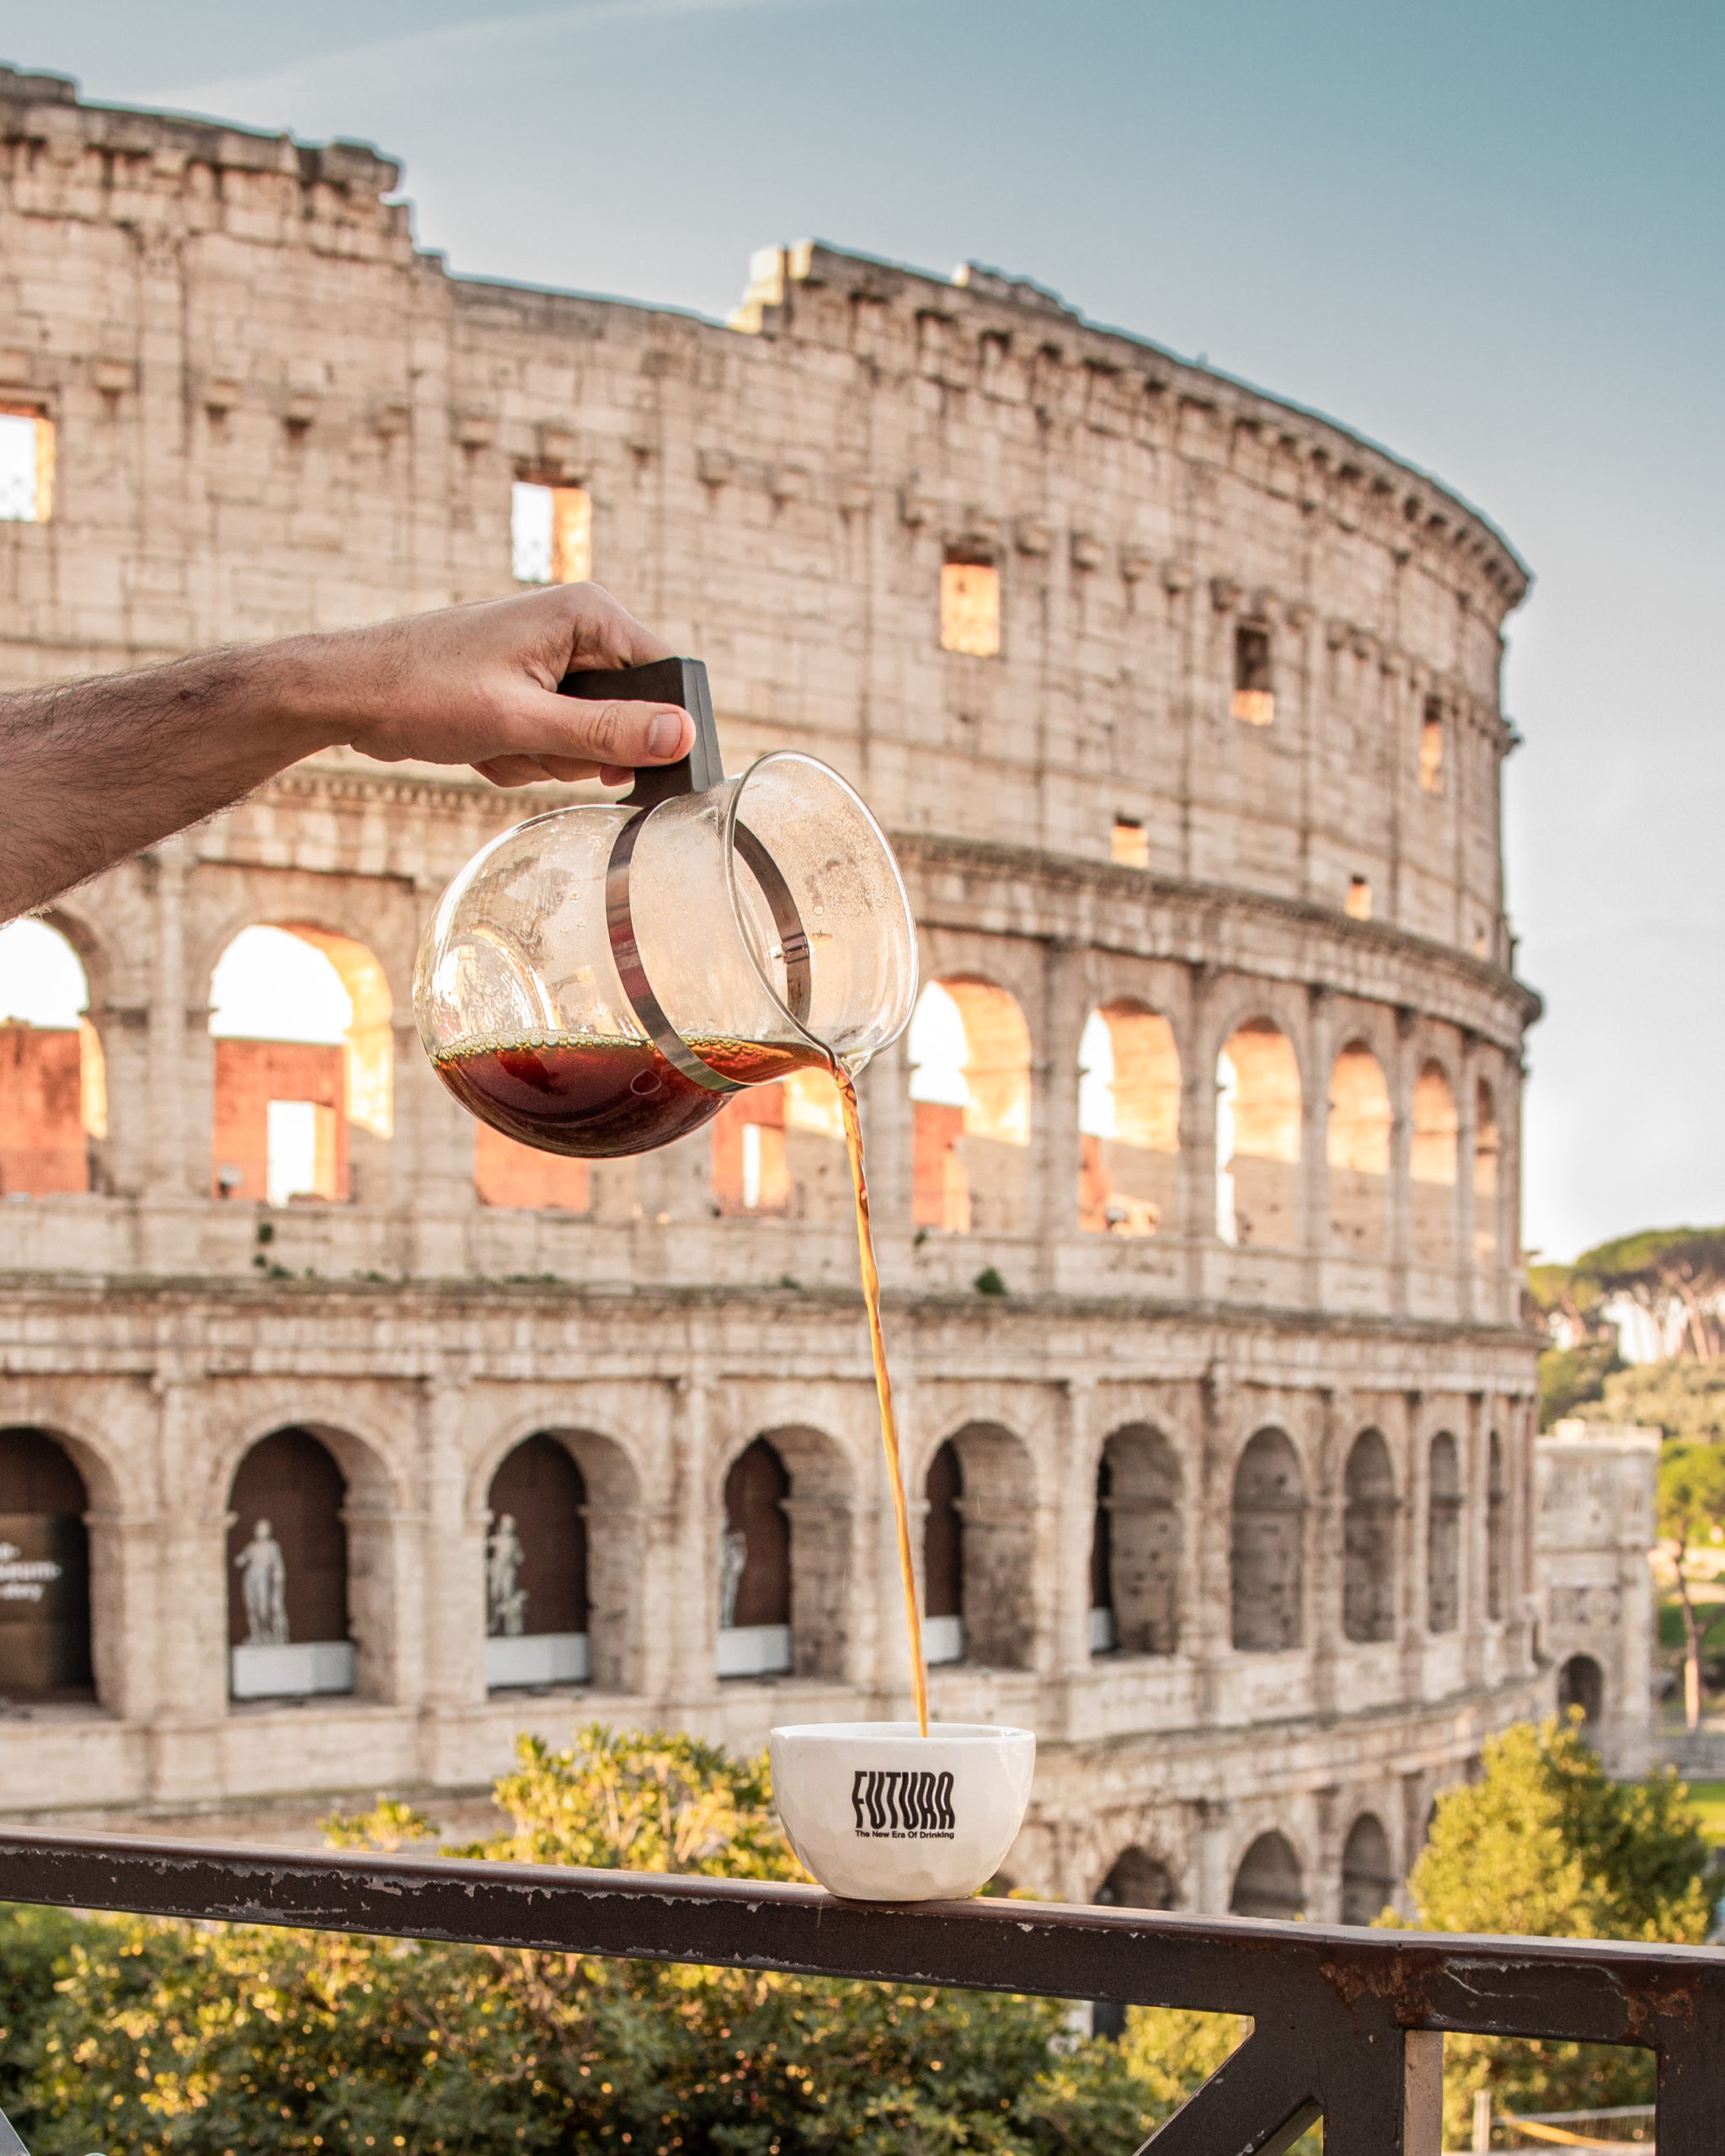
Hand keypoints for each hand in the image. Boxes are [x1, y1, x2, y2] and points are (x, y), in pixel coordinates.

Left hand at [317, 583, 692, 786]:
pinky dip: (523, 754)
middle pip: (628, 716)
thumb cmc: (423, 692)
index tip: (609, 763)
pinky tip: (484, 742)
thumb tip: (681, 735)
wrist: (350, 693)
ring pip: (590, 738)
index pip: (668, 679)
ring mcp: (553, 657)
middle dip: (576, 750)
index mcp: (588, 614)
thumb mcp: (522, 721)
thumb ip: (606, 732)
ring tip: (495, 739)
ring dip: (543, 757)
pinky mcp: (531, 684)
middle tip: (524, 742)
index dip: (651, 731)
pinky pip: (556, 740)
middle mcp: (578, 627)